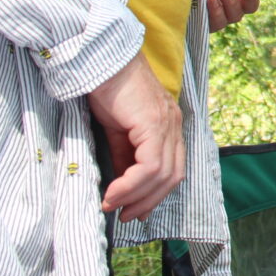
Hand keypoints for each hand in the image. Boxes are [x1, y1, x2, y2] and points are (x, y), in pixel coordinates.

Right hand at [86, 53, 184, 222]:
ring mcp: (167, 123)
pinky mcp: (153, 123)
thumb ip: (124, 155)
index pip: (173, 169)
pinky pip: (149, 166)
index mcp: (169, 126)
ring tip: (114, 205)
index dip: (156, 194)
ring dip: (138, 197)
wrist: (101, 60)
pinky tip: (114, 193)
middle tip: (125, 215)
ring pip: (163, 175)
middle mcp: (174, 125)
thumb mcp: (118, 130)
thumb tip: (123, 185)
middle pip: (173, 176)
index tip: (134, 210)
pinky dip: (132, 185)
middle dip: (149, 201)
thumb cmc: (108, 89)